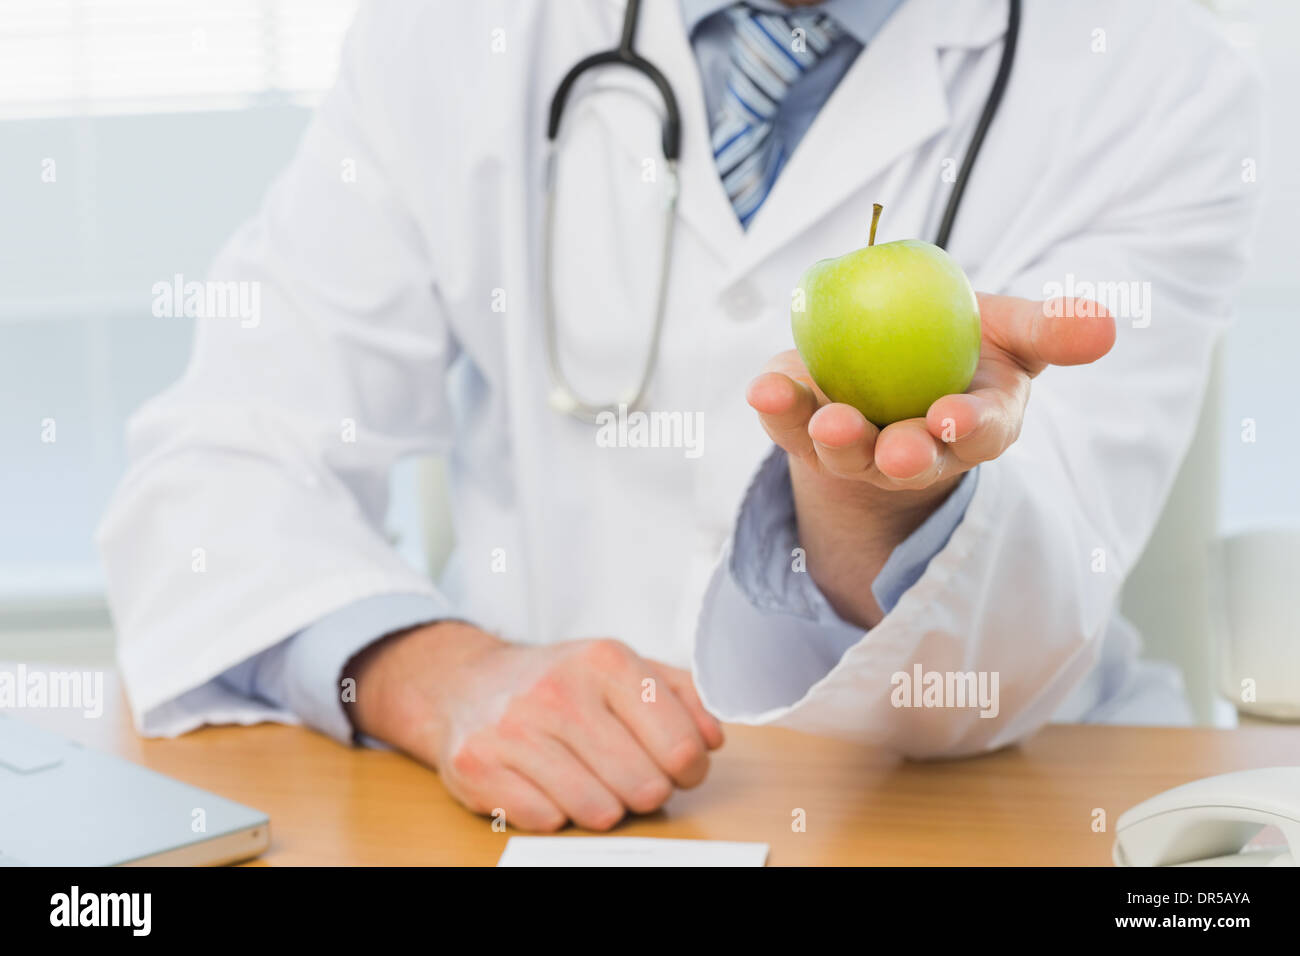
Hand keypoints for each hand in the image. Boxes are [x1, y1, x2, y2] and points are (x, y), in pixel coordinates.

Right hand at [347, 622, 724, 831]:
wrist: (466, 684)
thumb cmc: (559, 682)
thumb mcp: (621, 668)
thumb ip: (681, 695)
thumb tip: (713, 738)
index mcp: (606, 661)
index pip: (681, 746)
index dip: (690, 769)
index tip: (678, 767)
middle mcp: (558, 691)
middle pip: (644, 786)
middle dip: (646, 791)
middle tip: (629, 775)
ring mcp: (514, 729)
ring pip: (598, 811)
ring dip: (602, 805)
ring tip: (588, 779)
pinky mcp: (478, 766)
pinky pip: (546, 822)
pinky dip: (554, 813)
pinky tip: (545, 783)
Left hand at [746, 294, 1115, 626]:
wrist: (889, 365)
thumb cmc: (960, 351)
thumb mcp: (1012, 334)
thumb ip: (1051, 329)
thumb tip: (1105, 324)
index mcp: (971, 427)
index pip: (977, 435)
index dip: (968, 428)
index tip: (954, 418)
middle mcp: (911, 450)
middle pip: (909, 461)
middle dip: (903, 457)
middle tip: (896, 452)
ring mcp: (854, 446)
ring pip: (845, 451)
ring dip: (837, 438)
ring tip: (829, 421)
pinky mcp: (802, 428)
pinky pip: (786, 422)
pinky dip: (776, 406)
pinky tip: (764, 389)